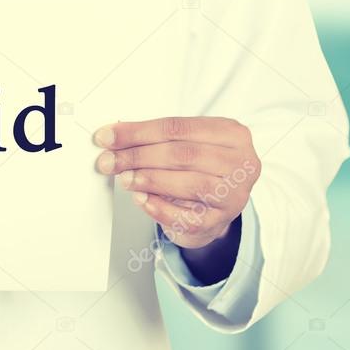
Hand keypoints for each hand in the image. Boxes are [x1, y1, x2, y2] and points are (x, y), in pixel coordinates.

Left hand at [93, 117, 260, 249]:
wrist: (214, 206)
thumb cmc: (197, 168)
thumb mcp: (185, 144)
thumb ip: (154, 138)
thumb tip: (113, 136)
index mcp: (231, 133)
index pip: (177, 127)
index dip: (138, 132)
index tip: (108, 137)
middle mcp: (241, 162)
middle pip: (182, 154)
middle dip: (139, 156)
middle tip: (109, 160)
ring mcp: (234, 194)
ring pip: (189, 183)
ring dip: (150, 180)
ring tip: (125, 178)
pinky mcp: (222, 221)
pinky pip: (188, 216)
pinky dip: (160, 208)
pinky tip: (141, 199)